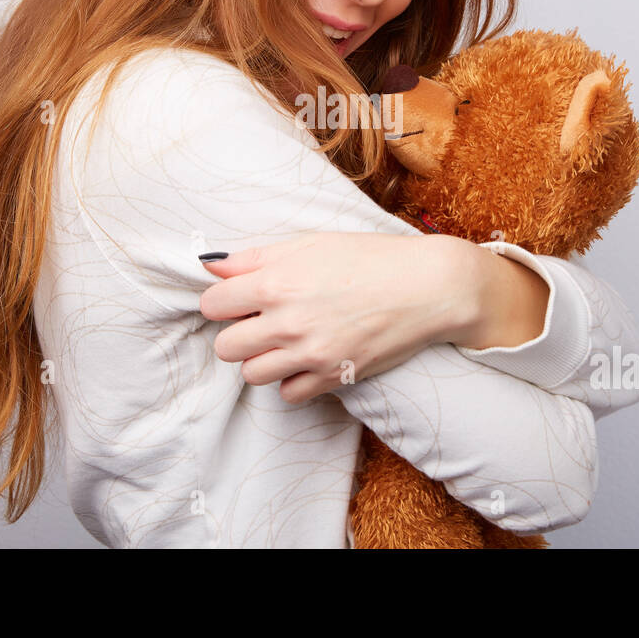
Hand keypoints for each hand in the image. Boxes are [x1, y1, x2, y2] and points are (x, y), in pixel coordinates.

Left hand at [198, 232, 482, 402]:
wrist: (427, 286)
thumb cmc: (369, 258)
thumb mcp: (309, 244)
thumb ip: (254, 257)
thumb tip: (211, 266)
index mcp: (276, 282)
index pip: (211, 305)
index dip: (223, 301)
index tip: (239, 299)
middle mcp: (287, 321)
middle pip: (224, 346)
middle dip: (238, 333)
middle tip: (263, 322)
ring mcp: (310, 354)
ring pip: (252, 374)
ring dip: (263, 359)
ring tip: (286, 341)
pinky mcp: (333, 377)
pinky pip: (288, 395)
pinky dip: (292, 381)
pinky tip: (308, 359)